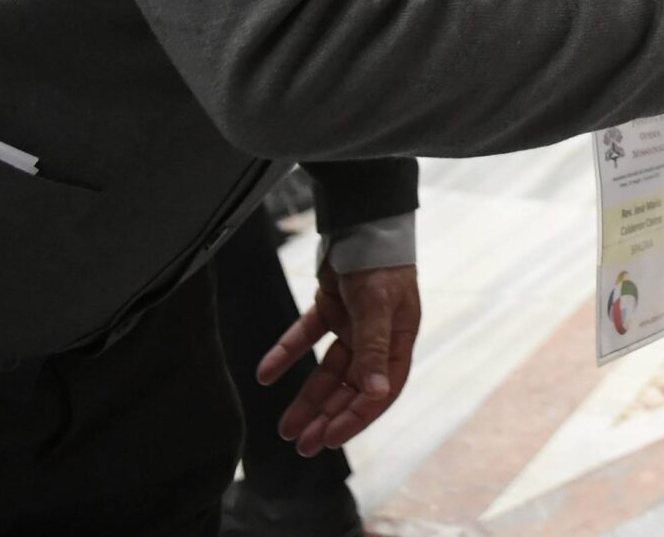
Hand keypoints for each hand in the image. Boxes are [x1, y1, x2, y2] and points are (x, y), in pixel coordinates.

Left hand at [258, 261, 421, 457]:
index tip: (330, 440)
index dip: (356, 417)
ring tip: (285, 428)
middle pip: (352, 387)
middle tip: (304, 446)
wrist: (358, 217)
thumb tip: (375, 394)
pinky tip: (265, 373)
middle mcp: (378, 336)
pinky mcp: (331, 308)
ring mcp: (354, 323)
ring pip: (329, 370)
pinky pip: (306, 338)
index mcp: (398, 339)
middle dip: (328, 417)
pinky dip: (286, 355)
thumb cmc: (378, 262)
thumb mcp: (376, 306)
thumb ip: (373, 349)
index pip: (380, 390)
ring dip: (308, 398)